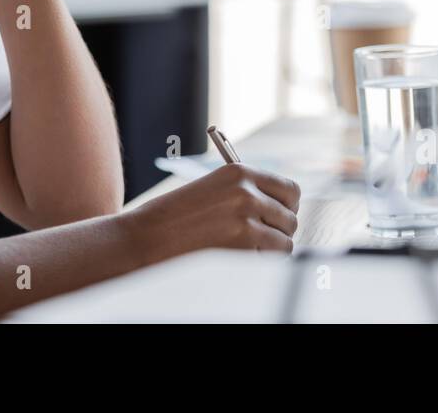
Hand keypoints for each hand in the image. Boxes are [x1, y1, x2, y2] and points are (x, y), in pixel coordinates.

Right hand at [121, 164, 301, 265]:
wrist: (146, 236)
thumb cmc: (176, 216)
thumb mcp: (213, 189)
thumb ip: (247, 193)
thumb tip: (282, 210)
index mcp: (240, 173)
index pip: (290, 190)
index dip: (289, 206)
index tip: (282, 215)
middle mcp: (248, 193)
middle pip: (290, 219)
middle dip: (279, 232)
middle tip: (260, 238)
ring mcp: (247, 221)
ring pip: (284, 243)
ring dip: (270, 251)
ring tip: (243, 250)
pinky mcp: (242, 248)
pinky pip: (269, 261)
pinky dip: (256, 264)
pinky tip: (232, 258)